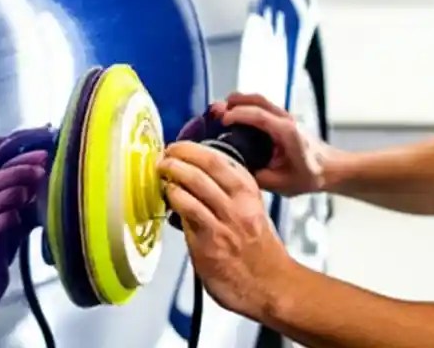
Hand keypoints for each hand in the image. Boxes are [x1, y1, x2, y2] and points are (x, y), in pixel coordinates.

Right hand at [0, 149, 46, 314]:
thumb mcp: (14, 222)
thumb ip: (26, 204)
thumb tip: (50, 183)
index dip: (20, 161)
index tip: (43, 155)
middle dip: (14, 173)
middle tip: (39, 170)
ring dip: (6, 195)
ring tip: (27, 192)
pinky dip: (1, 221)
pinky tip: (17, 218)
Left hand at [158, 141, 292, 319]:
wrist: (270, 287)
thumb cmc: (258, 253)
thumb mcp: (251, 213)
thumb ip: (229, 197)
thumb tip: (195, 181)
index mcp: (250, 193)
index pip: (222, 158)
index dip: (195, 148)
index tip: (180, 146)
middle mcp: (240, 203)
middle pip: (208, 164)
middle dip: (181, 152)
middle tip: (166, 154)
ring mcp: (226, 221)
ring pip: (196, 182)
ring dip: (173, 170)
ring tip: (162, 169)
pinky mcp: (211, 242)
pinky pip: (189, 209)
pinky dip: (175, 196)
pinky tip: (169, 194)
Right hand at [211, 92, 332, 196]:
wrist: (330, 168)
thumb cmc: (309, 176)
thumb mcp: (283, 184)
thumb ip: (258, 178)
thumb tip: (234, 170)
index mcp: (287, 133)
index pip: (259, 116)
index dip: (238, 115)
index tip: (221, 121)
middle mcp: (286, 119)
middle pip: (257, 100)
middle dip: (234, 102)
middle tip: (214, 111)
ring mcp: (285, 117)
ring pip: (259, 100)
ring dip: (238, 101)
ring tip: (219, 110)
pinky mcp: (282, 119)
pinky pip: (261, 106)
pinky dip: (245, 106)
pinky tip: (233, 115)